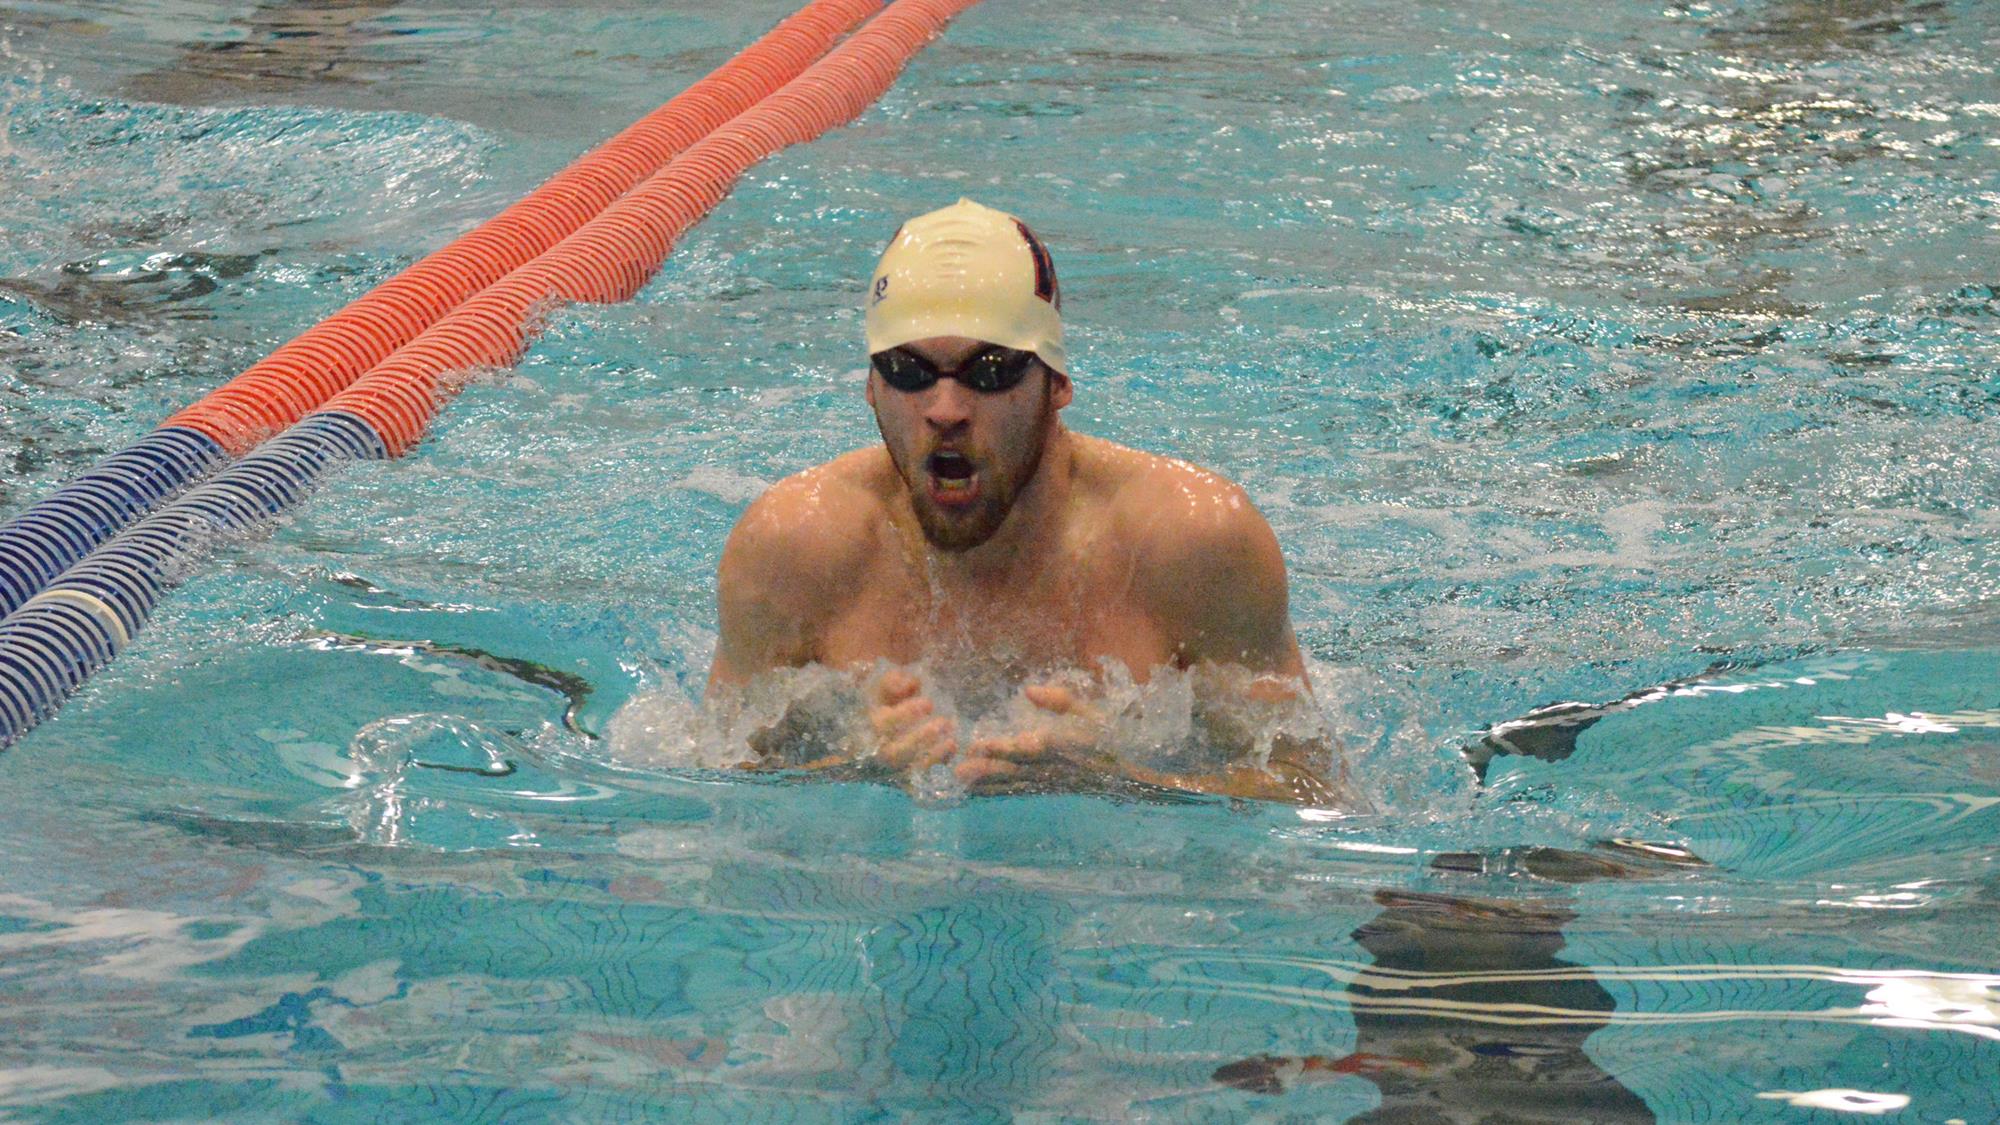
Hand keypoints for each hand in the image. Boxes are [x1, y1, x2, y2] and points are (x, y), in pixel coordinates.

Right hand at [863, 668, 957, 772]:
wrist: (884, 732)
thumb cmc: (886, 705)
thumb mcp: (884, 689)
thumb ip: (892, 682)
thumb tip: (910, 682)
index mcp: (870, 727)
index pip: (883, 725)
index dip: (905, 715)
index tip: (929, 703)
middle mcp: (879, 751)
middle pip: (894, 753)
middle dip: (920, 738)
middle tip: (944, 723)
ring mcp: (894, 768)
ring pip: (909, 770)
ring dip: (933, 756)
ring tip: (952, 740)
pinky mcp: (908, 778)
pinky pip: (923, 778)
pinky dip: (939, 765)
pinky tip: (953, 748)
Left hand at [955, 682, 1108, 789]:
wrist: (1125, 775)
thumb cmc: (1107, 736)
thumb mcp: (1090, 711)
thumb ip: (1060, 700)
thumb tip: (1028, 690)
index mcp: (1063, 747)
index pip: (1030, 748)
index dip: (1003, 748)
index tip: (979, 744)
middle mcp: (1052, 768)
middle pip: (1015, 769)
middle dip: (987, 768)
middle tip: (959, 767)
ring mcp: (1047, 782)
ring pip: (1012, 783)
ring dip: (985, 782)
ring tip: (959, 778)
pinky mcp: (1044, 789)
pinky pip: (1016, 792)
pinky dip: (995, 792)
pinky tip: (974, 791)